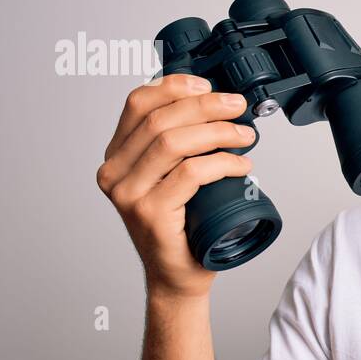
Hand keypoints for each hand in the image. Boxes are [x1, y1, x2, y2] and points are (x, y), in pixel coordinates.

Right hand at [96, 73, 256, 300]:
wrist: (178, 274)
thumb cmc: (182, 225)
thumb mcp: (173, 175)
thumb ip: (178, 144)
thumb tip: (215, 105)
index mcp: (116, 156)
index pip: (138, 104)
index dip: (174, 86)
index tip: (207, 85)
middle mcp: (115, 173)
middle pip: (160, 120)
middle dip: (206, 106)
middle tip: (238, 108)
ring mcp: (129, 194)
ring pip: (173, 143)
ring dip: (218, 132)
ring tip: (245, 136)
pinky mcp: (150, 213)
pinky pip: (190, 174)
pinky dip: (222, 163)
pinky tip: (241, 166)